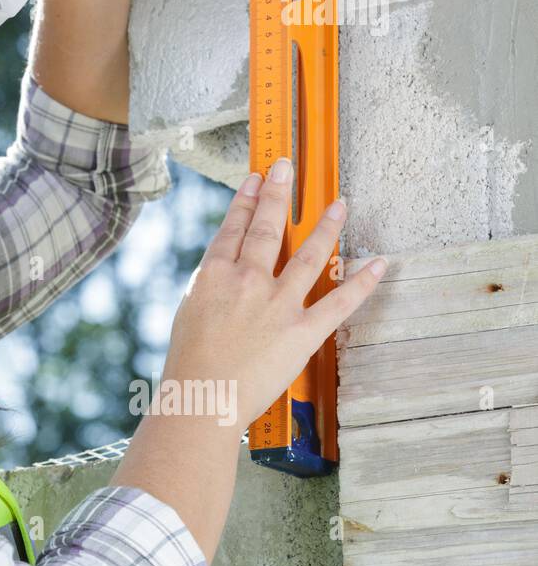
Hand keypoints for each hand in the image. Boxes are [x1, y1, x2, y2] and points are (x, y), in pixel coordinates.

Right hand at [161, 157, 387, 435]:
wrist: (203, 397)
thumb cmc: (189, 362)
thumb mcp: (188, 311)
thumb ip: (211, 286)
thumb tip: (226, 270)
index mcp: (215, 275)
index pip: (234, 228)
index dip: (247, 200)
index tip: (256, 180)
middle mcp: (248, 281)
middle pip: (268, 228)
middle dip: (278, 194)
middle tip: (286, 169)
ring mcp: (278, 304)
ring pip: (309, 255)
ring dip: (326, 226)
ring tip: (339, 204)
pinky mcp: (303, 332)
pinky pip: (339, 302)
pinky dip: (362, 282)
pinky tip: (377, 263)